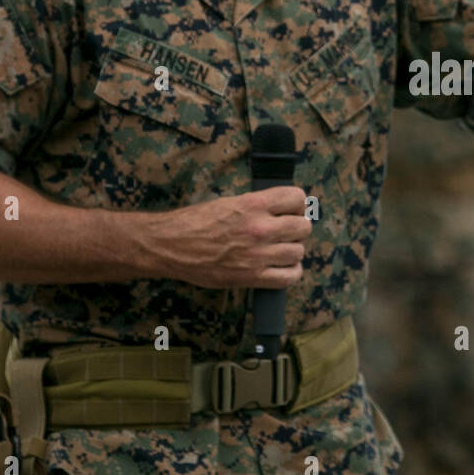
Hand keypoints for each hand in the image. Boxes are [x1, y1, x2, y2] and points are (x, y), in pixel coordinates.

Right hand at [159, 187, 311, 288]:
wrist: (170, 246)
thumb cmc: (194, 222)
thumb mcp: (228, 202)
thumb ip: (257, 205)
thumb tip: (282, 210)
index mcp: (253, 204)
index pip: (297, 198)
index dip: (297, 204)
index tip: (291, 210)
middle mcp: (260, 228)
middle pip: (303, 227)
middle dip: (297, 228)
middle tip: (286, 231)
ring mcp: (258, 254)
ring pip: (298, 252)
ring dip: (292, 251)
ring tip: (281, 250)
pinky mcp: (252, 276)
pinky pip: (289, 276)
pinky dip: (291, 272)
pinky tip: (283, 268)